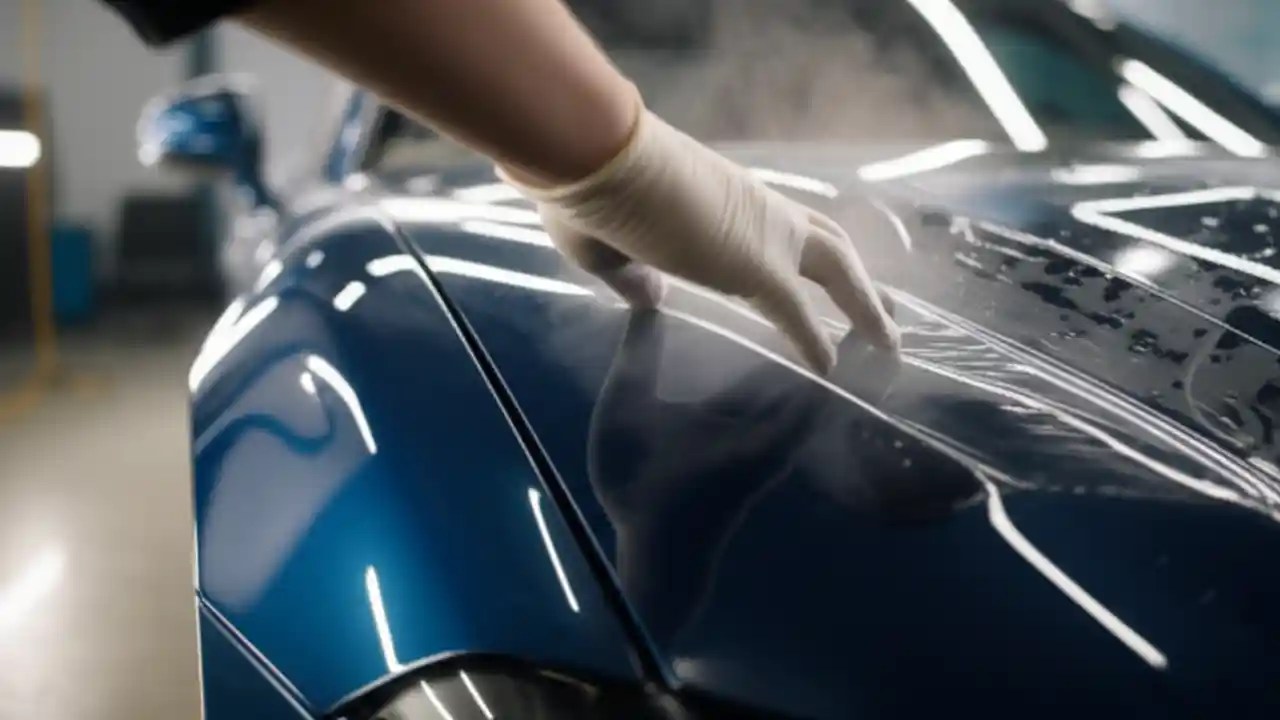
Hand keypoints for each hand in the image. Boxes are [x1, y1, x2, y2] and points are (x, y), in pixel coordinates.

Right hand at [501, 105, 900, 373]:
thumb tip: (649, 296)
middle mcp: (756, 209)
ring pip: (838, 267)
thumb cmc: (592, 189)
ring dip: (866, 305)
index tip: (817, 283)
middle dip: (860, 278)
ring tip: (888, 345)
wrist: (597, 157)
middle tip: (889, 310)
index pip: (777, 227)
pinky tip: (833, 369)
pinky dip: (818, 342)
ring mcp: (764, 232)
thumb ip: (634, 274)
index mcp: (722, 199)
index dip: (800, 255)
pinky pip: (800, 314)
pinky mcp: (758, 267)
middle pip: (828, 242)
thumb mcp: (609, 243)